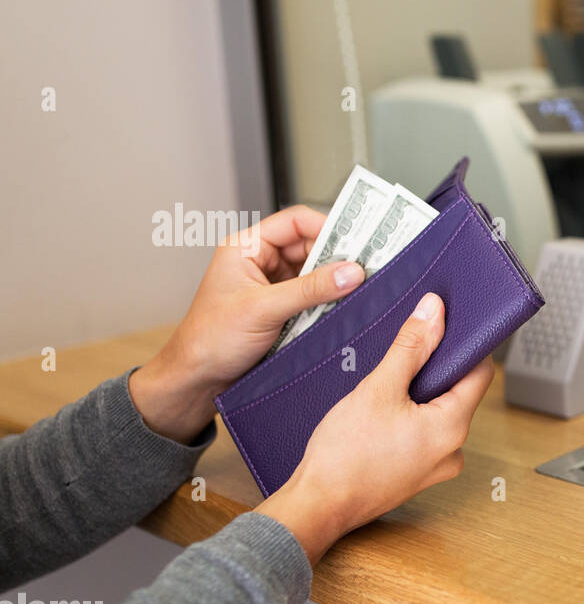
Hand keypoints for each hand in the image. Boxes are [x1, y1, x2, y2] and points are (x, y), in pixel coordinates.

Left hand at [129, 206, 365, 442]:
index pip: (295, 223)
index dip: (327, 228)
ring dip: (333, 284)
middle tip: (366, 269)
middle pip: (310, 248)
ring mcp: (272, 287)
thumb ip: (310, 290)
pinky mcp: (282, 311)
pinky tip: (342, 311)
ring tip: (356, 291)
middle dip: (336, 259)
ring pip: (314, 275)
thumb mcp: (263, 309)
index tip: (356, 244)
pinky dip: (328, 304)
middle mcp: (261, 263)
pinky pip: (313, 299)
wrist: (197, 380)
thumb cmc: (210, 340)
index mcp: (247, 248)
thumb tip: (351, 272)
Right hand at [257, 293, 493, 561]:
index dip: (465, 344)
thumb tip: (434, 313)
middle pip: (458, 391)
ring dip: (418, 393)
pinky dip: (409, 415)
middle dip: (434, 368)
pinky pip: (424, 432)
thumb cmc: (344, 456)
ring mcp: (437, 464)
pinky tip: (382, 412)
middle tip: (405, 351)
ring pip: (438, 411)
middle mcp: (454, 449)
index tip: (446, 325)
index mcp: (453, 427)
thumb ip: (411, 347)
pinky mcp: (418, 472)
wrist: (319, 505)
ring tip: (387, 385)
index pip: (479, 372)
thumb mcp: (378, 388)